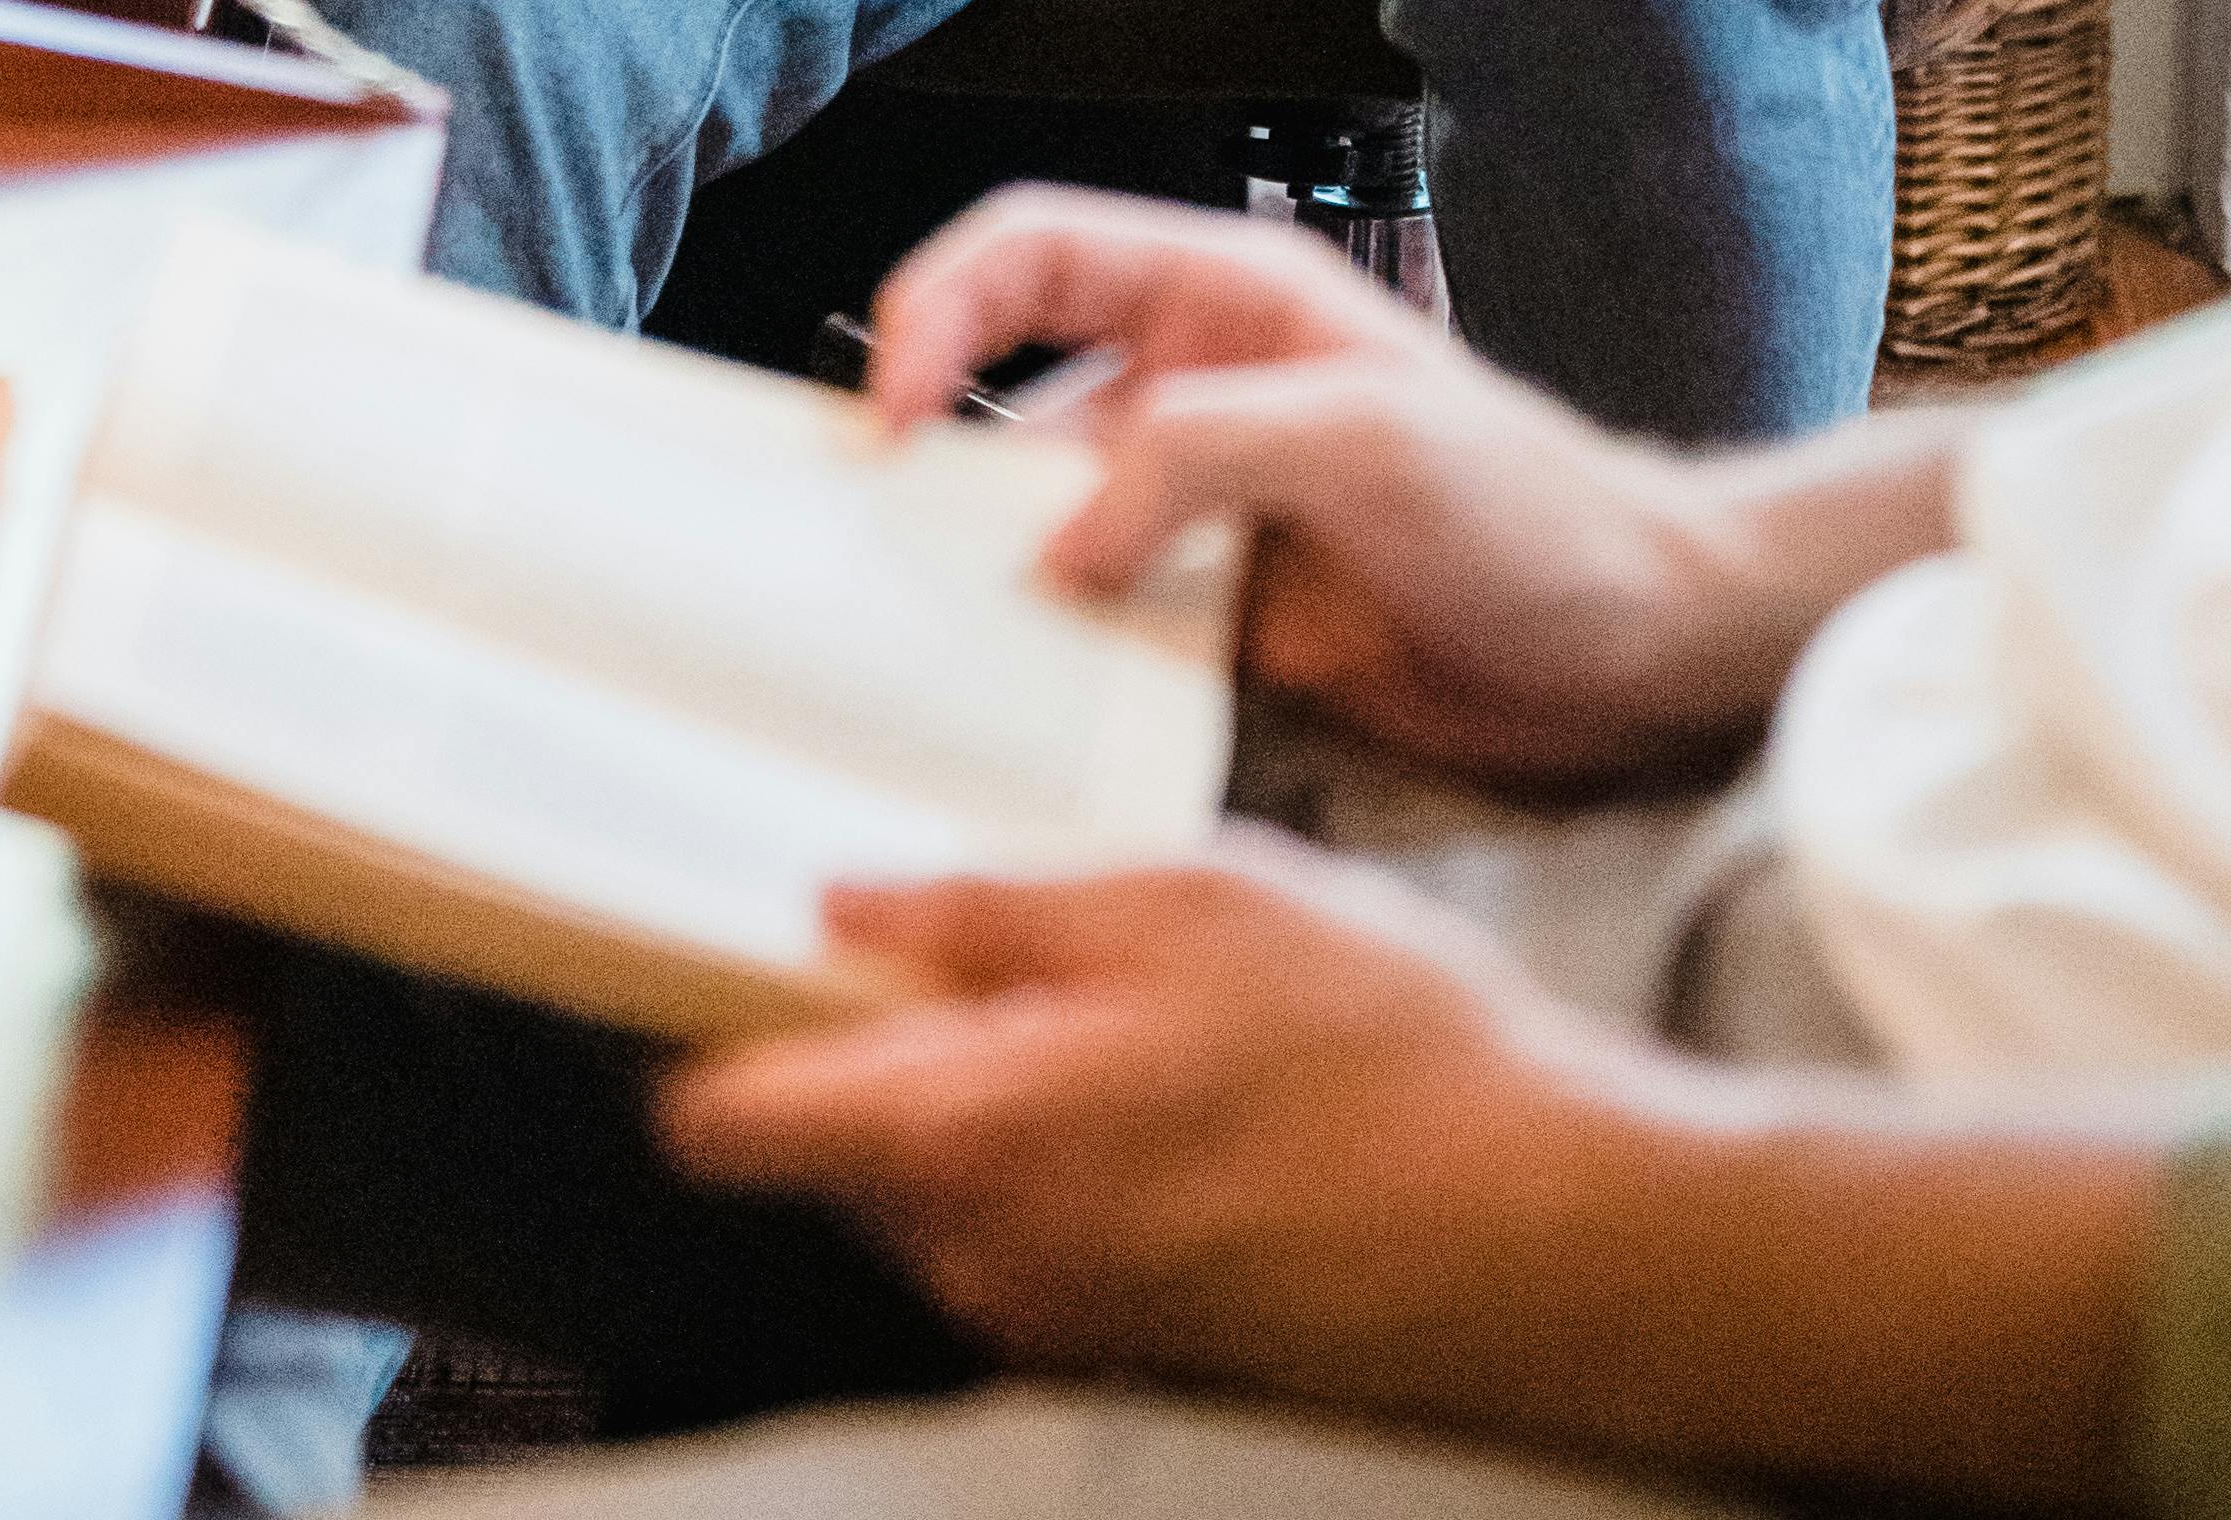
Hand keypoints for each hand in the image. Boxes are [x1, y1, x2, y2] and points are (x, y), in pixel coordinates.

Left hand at [656, 844, 1627, 1410]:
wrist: (1542, 1231)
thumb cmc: (1376, 1047)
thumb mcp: (1187, 898)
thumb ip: (993, 907)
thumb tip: (848, 902)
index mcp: (965, 1133)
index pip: (721, 1120)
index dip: (688, 1022)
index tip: (700, 934)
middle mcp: (979, 1252)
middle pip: (825, 1145)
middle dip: (867, 1032)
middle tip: (963, 914)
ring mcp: (1052, 1310)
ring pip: (933, 1179)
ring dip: (975, 1083)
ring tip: (1105, 978)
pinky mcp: (1126, 1333)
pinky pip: (1026, 1222)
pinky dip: (1055, 1140)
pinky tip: (1170, 1067)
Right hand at [866, 189, 1824, 791]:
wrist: (1633, 650)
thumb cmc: (1533, 511)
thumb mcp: (1368, 442)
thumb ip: (1203, 455)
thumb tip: (1057, 540)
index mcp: (1225, 297)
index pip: (1032, 248)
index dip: (937, 306)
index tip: (889, 419)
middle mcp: (1194, 389)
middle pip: (1006, 385)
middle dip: (919, 450)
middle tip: (848, 549)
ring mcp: (1200, 508)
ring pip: (1033, 517)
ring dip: (968, 570)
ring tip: (899, 647)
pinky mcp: (1214, 617)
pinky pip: (1087, 624)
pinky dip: (1034, 660)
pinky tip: (997, 714)